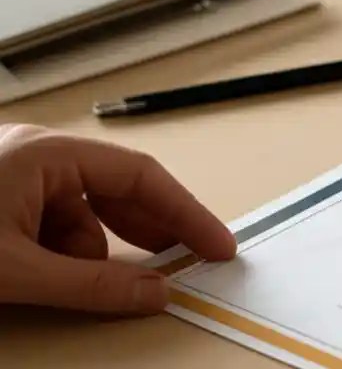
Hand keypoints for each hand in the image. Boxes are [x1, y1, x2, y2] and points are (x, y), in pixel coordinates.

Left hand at [0, 124, 236, 313]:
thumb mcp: (16, 270)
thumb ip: (88, 286)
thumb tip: (155, 294)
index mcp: (46, 152)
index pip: (138, 175)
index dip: (183, 211)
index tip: (216, 246)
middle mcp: (37, 153)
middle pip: (115, 191)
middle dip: (145, 234)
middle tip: (185, 266)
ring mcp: (18, 173)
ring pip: (81, 213)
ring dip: (86, 253)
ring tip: (67, 283)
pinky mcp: (4, 196)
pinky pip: (53, 221)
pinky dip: (58, 252)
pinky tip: (41, 276)